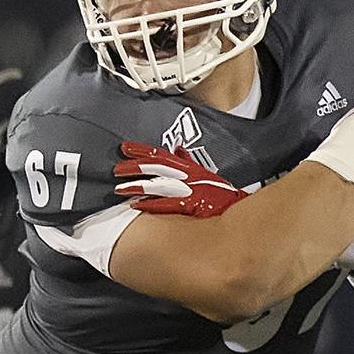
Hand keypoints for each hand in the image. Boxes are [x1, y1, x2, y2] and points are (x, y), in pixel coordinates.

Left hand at [114, 143, 243, 217]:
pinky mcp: (190, 205)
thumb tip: (177, 150)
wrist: (237, 206)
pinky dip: (149, 204)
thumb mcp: (205, 173)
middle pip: (155, 168)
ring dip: (136, 186)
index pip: (161, 155)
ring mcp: (188, 190)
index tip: (126, 147)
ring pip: (156, 185)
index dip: (142, 150)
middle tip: (116, 168)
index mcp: (189, 167)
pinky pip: (166, 204)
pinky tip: (135, 205)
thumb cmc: (221, 193)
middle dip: (134, 167)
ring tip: (119, 188)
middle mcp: (186, 176)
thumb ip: (188, 162)